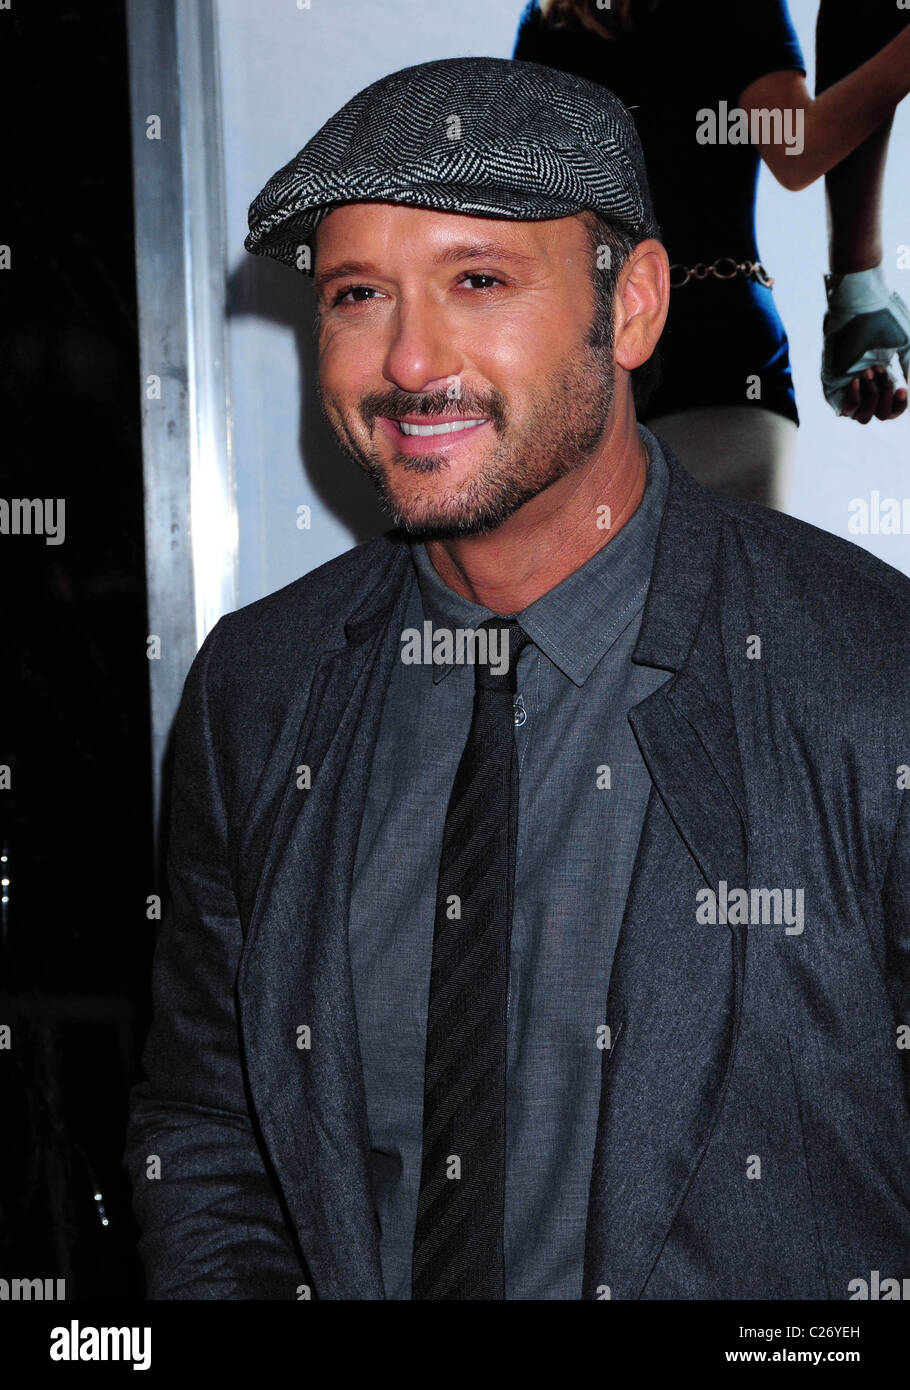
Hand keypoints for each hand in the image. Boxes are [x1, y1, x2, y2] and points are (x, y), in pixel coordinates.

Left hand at [821, 268, 909, 422]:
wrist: (864, 304)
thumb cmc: (886, 318)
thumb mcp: (907, 346)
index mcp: (885, 376)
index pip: (894, 408)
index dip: (901, 404)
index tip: (903, 388)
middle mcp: (867, 384)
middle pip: (880, 416)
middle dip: (886, 398)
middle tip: (881, 370)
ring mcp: (849, 385)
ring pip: (862, 417)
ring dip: (872, 398)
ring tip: (869, 372)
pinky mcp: (832, 383)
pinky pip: (843, 410)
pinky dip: (854, 400)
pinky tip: (856, 379)